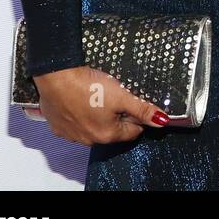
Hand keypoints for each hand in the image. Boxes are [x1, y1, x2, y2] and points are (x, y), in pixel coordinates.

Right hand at [33, 65, 168, 145]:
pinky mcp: (58, 127)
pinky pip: (75, 124)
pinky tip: (80, 100)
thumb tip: (162, 120)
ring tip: (97, 96)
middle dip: (118, 116)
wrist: (56, 78)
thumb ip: (142, 109)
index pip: (133, 132)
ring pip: (94, 128)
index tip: (133, 103)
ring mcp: (71, 135)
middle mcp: (88, 140)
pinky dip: (81, 115)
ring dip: (99, 116)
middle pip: (113, 131)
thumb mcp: (122, 96)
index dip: (137, 116)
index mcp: (107, 135)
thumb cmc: (89, 87)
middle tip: (115, 96)